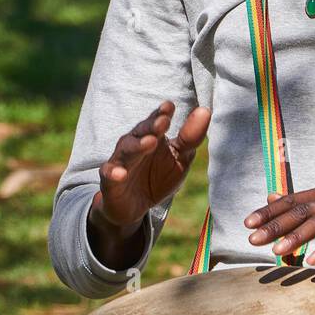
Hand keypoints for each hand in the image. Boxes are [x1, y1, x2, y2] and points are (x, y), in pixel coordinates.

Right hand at [96, 100, 210, 230]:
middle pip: (141, 131)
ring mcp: (121, 160)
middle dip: (152, 126)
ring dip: (138, 145)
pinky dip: (114, 173)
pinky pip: (110, 174)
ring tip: (150, 142)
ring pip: (127, 149)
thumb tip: (205, 111)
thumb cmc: (158, 176)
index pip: (156, 120)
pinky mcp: (110, 180)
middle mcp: (134, 143)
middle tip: (164, 121)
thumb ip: (190, 138)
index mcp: (152, 135)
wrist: (134, 207)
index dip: (162, 113)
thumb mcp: (179, 159)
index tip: (170, 106)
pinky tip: (120, 174)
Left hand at [244, 184, 314, 266]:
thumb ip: (306, 204)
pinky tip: (313, 261)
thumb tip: (272, 196)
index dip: (270, 210)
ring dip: (297, 237)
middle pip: (302, 208)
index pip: (293, 198)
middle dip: (276, 224)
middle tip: (253, 239)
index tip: (247, 223)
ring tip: (278, 252)